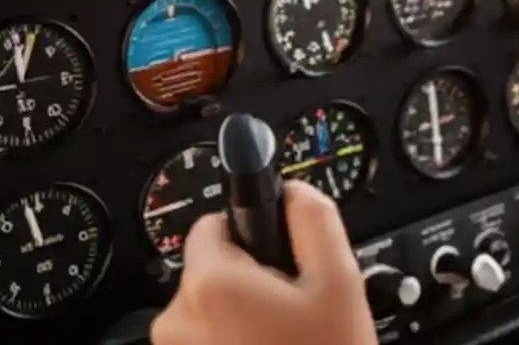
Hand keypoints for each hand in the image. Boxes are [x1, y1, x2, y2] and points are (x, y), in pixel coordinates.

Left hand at [151, 181, 378, 344]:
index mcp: (211, 284)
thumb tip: (291, 190)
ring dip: (242, 319)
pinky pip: (206, 344)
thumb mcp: (341, 281)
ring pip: (210, 312)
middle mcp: (177, 320)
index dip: (255, 234)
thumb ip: (313, 218)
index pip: (213, 222)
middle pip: (212, 270)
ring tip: (284, 343)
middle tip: (294, 312)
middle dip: (251, 282)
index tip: (279, 258)